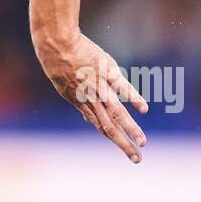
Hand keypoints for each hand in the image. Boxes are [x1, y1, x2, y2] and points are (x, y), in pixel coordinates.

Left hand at [39, 31, 148, 162]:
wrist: (56, 43)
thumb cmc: (58, 61)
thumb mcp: (63, 87)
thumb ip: (79, 103)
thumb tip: (86, 118)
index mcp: (80, 102)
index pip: (99, 125)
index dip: (113, 138)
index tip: (125, 148)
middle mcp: (90, 99)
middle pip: (108, 126)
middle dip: (123, 144)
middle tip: (137, 159)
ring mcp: (99, 86)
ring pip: (116, 112)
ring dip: (130, 129)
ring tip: (143, 142)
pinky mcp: (107, 71)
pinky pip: (122, 86)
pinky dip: (133, 98)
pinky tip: (144, 110)